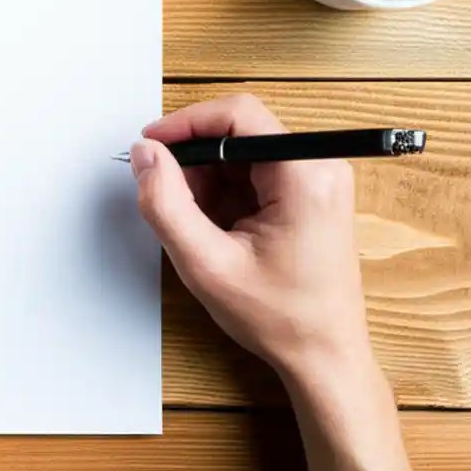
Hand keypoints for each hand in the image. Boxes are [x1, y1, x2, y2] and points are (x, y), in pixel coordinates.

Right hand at [130, 94, 369, 379]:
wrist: (325, 356)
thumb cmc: (280, 318)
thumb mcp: (206, 265)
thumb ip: (166, 204)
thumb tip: (146, 155)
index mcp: (305, 176)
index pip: (238, 115)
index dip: (186, 123)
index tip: (151, 145)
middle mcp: (320, 167)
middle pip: (241, 130)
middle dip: (196, 159)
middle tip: (169, 197)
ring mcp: (319, 179)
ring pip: (244, 152)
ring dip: (209, 178)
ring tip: (198, 225)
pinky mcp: (311, 193)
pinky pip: (256, 172)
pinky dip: (226, 192)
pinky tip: (217, 229)